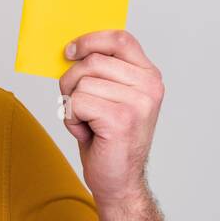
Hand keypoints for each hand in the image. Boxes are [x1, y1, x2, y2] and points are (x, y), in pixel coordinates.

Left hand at [58, 29, 162, 205]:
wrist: (119, 181)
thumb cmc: (108, 139)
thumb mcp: (108, 97)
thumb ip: (99, 72)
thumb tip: (71, 49)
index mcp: (149, 76)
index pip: (120, 39)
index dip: (90, 40)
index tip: (70, 51)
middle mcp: (149, 86)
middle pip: (93, 60)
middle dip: (71, 81)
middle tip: (76, 104)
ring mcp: (138, 103)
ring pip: (81, 82)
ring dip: (73, 104)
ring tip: (88, 123)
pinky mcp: (121, 119)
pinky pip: (77, 103)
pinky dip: (72, 119)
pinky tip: (87, 133)